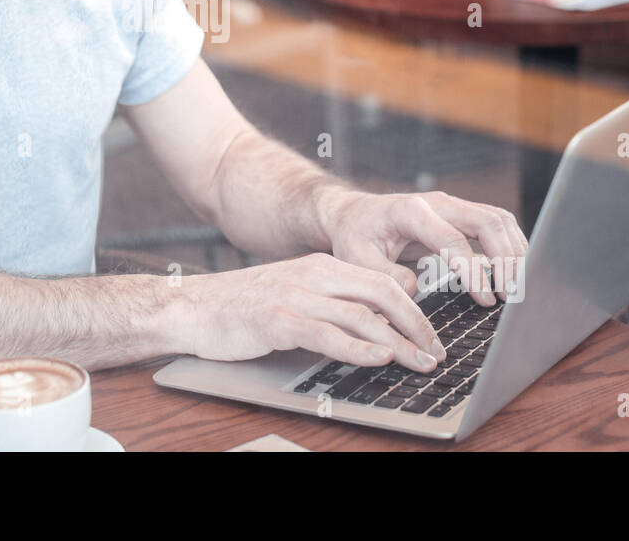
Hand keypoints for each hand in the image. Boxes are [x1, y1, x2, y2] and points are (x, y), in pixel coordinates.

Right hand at [173, 253, 447, 370]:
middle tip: (437, 352)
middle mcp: (312, 275)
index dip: (415, 309)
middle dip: (417, 324)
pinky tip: (379, 359)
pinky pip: (327, 334)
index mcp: (320, 266)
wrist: (191, 306)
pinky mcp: (277, 320)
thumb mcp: (293, 295)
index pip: (382, 282)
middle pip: (382, 294)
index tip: (433, 336)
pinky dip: (358, 348)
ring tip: (420, 362)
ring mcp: (295, 296)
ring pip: (361, 316)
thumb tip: (374, 332)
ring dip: (398, 342)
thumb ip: (329, 306)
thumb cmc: (241, 307)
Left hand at [324, 190, 527, 305]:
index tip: (487, 300)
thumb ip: (385, 276)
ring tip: (519, 288)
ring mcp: (452, 206)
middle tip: (513, 296)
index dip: (474, 271)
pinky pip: (495, 225)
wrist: (354, 215)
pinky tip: (514, 273)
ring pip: (499, 220)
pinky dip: (510, 246)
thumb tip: (415, 290)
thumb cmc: (355, 237)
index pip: (454, 240)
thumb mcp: (357, 260)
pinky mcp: (460, 215)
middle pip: (488, 222)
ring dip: (515, 252)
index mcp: (411, 212)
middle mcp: (437, 203)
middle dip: (507, 259)